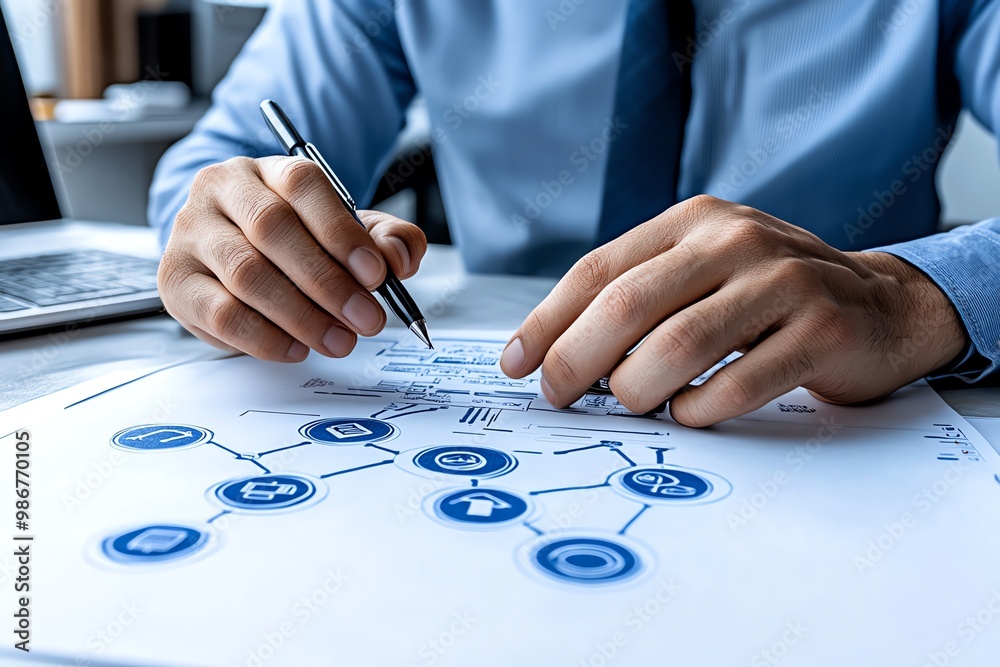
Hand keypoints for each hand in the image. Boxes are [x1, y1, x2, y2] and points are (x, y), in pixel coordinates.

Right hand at [158, 156, 426, 359]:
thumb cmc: (293, 242)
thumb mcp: (345, 233)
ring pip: (248, 275)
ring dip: (303, 316)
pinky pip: (222, 314)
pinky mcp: (175, 281)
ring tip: (339, 340)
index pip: (302, 184)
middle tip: (367, 319)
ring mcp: (191, 234)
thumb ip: (384, 240)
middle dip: (329, 282)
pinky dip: (267, 338)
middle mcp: (221, 191)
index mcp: (267, 170)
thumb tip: (401, 257)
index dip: (341, 230)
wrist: (226, 259)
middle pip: (273, 229)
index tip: (377, 274)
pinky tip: (297, 347)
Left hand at [500, 195, 966, 425]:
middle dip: (576, 361)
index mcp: (692, 222)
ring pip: (679, 344)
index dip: (547, 322)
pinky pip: (739, 383)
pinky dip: (699, 409)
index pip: (598, 270)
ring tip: (633, 404)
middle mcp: (735, 241)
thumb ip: (638, 297)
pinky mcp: (822, 330)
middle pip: (628, 305)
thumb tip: (555, 356)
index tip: (516, 364)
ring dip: (638, 389)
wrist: (879, 304)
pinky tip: (689, 412)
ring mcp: (783, 281)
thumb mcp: (701, 271)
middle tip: (559, 396)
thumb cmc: (766, 298)